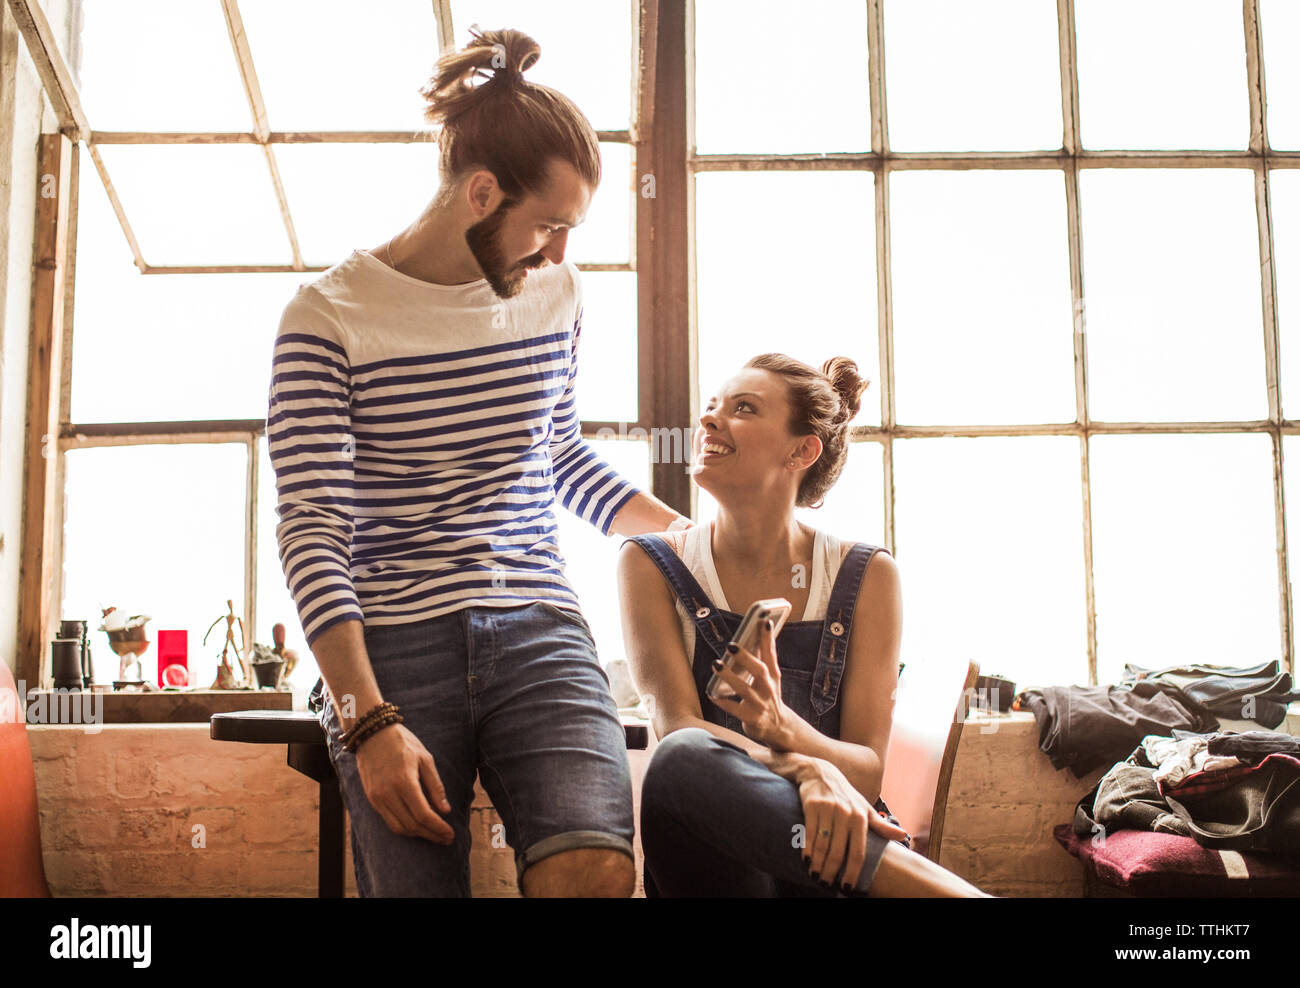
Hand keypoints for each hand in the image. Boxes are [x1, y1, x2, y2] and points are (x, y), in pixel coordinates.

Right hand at [354, 722, 455, 843]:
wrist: (372, 733)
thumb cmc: (402, 742)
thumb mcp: (425, 759)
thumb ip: (435, 786)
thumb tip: (445, 810)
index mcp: (404, 781)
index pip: (423, 815)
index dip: (438, 828)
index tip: (450, 834)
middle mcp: (388, 793)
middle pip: (412, 825)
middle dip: (431, 835)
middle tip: (446, 838)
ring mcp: (377, 798)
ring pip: (399, 827)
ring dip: (418, 835)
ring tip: (434, 835)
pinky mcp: (371, 798)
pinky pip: (388, 821)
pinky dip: (404, 827)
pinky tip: (418, 826)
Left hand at [708, 618, 794, 749]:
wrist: (778, 727)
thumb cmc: (768, 696)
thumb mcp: (770, 678)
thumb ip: (763, 659)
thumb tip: (753, 633)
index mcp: (773, 675)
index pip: (771, 653)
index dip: (767, 638)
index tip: (763, 621)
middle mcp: (769, 689)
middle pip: (759, 670)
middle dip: (745, 657)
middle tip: (731, 645)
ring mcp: (761, 704)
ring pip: (744, 689)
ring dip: (729, 677)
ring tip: (716, 664)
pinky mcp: (752, 718)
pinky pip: (734, 709)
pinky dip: (722, 701)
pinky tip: (711, 693)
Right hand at [790, 756, 909, 890]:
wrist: (820, 773)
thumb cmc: (846, 796)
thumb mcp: (865, 808)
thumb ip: (882, 825)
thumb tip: (904, 835)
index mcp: (861, 818)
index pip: (858, 852)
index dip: (853, 872)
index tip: (848, 887)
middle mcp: (845, 814)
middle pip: (839, 851)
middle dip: (832, 872)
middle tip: (827, 885)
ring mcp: (828, 809)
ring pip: (822, 844)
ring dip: (818, 864)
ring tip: (816, 877)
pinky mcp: (811, 805)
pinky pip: (809, 832)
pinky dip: (806, 848)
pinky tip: (806, 860)